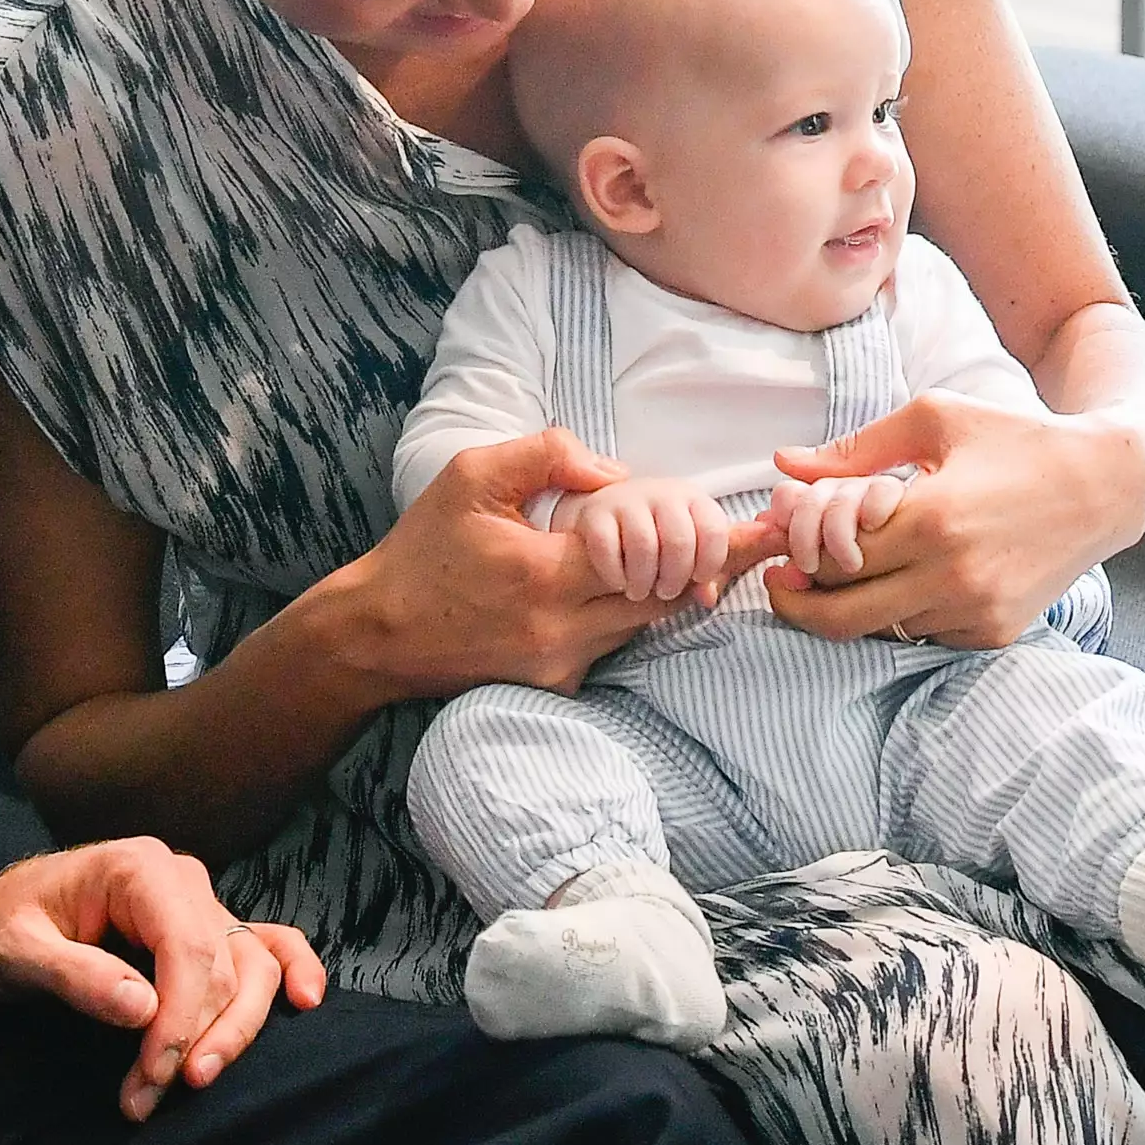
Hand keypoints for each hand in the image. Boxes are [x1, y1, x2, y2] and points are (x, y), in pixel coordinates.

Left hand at [0, 839, 326, 1119]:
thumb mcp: (14, 950)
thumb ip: (75, 975)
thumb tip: (144, 1009)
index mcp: (138, 869)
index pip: (186, 950)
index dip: (179, 1021)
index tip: (151, 1078)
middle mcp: (181, 878)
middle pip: (222, 967)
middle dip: (194, 1039)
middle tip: (146, 1099)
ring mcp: (200, 903)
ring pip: (251, 968)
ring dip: (236, 1029)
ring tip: (197, 1080)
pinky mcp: (204, 930)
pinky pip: (265, 946)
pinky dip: (292, 969)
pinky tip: (306, 1000)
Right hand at [342, 433, 779, 696]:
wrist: (376, 635)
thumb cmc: (422, 549)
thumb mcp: (473, 477)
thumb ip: (548, 457)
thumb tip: (618, 474)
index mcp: (546, 574)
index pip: (654, 558)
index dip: (712, 542)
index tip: (769, 529)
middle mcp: (562, 630)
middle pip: (667, 599)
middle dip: (713, 567)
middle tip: (766, 538)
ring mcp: (561, 666)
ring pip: (645, 624)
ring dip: (669, 588)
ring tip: (708, 554)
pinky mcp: (555, 687)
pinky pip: (610, 643)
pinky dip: (624, 612)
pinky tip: (622, 583)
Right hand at [552, 475, 737, 602]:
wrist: (607, 515)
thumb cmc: (659, 537)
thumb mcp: (691, 550)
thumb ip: (708, 573)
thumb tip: (708, 597)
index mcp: (693, 499)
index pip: (714, 530)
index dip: (710, 563)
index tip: (699, 579)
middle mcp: (661, 493)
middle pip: (679, 541)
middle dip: (675, 577)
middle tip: (666, 591)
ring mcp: (626, 499)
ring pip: (643, 545)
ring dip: (644, 579)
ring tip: (640, 592)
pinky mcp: (594, 513)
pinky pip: (607, 547)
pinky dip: (615, 574)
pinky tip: (618, 582)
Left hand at [765, 393, 1144, 647]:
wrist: (1104, 483)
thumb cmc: (1013, 440)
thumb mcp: (933, 421)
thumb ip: (852, 449)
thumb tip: (782, 464)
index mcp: (932, 520)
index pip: (832, 560)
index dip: (796, 556)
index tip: (779, 548)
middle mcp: (954, 575)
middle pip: (843, 613)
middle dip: (800, 601)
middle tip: (783, 580)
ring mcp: (977, 611)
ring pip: (880, 629)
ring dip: (850, 607)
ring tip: (839, 574)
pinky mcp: (995, 632)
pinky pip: (922, 637)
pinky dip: (899, 616)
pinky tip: (897, 583)